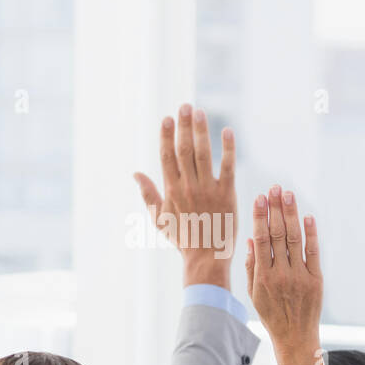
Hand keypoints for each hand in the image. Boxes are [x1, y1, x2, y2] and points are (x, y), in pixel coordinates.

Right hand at [134, 104, 236, 289]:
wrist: (206, 258)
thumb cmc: (183, 238)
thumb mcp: (159, 217)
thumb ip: (148, 192)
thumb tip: (136, 172)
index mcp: (171, 190)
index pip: (166, 156)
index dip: (166, 135)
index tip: (167, 118)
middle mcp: (187, 186)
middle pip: (183, 149)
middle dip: (183, 126)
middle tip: (185, 106)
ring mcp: (208, 189)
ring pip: (203, 154)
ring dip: (201, 131)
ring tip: (200, 112)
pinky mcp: (227, 194)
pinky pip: (228, 167)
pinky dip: (228, 149)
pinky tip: (228, 132)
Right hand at [246, 186, 326, 364]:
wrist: (295, 337)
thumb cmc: (271, 314)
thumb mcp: (253, 293)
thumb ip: (251, 266)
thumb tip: (251, 239)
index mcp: (262, 276)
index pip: (261, 239)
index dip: (260, 217)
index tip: (259, 198)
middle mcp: (280, 274)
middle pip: (277, 235)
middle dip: (276, 209)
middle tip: (275, 189)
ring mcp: (299, 276)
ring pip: (294, 239)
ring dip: (291, 215)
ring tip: (289, 195)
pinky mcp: (316, 280)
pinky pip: (313, 253)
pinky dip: (311, 234)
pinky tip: (308, 217)